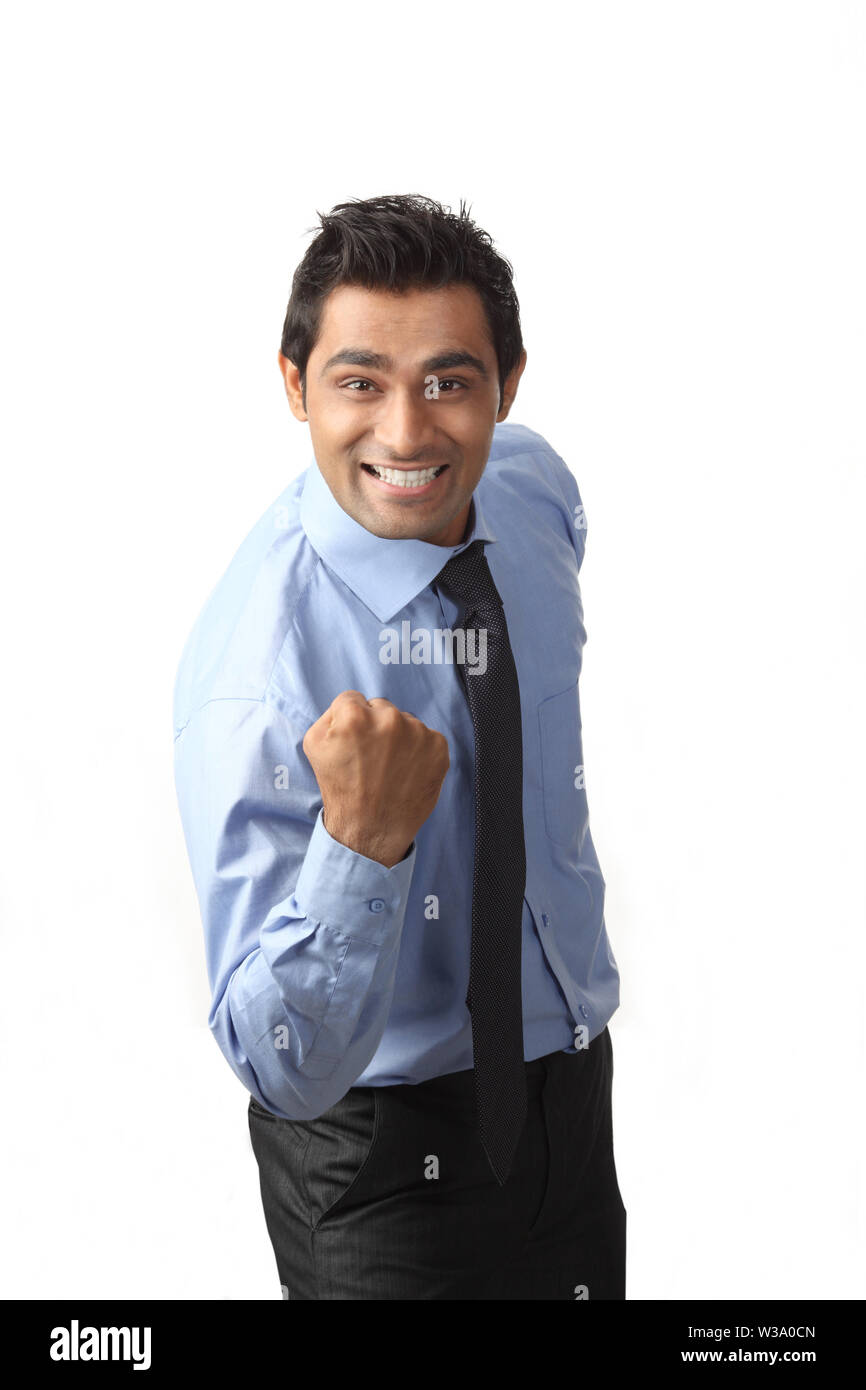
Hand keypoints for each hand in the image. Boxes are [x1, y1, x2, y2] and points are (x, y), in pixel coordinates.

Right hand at [302, 690, 449, 867]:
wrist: (371, 830)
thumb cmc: (341, 789)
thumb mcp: (314, 746)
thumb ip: (329, 715)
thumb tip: (350, 704)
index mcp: (354, 716)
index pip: (352, 699)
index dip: (349, 722)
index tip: (352, 743)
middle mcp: (389, 718)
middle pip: (380, 707)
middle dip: (375, 727)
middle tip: (370, 758)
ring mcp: (417, 732)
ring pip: (404, 721)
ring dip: (398, 738)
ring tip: (388, 768)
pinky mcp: (438, 747)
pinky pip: (426, 736)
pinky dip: (418, 751)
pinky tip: (406, 771)